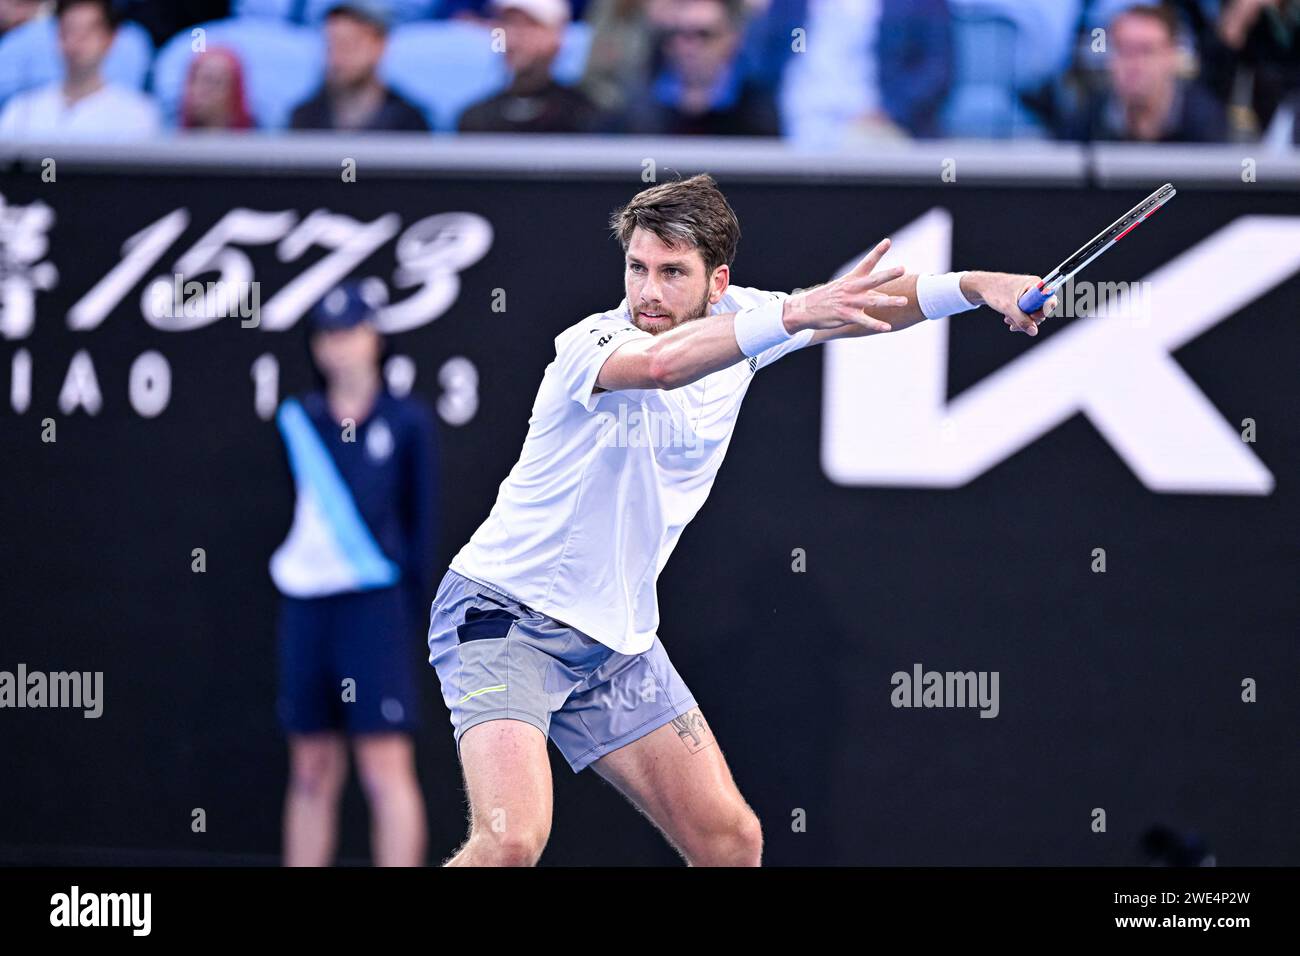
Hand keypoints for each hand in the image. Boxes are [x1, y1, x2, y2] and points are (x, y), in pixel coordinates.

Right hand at [784, 237, 908, 333]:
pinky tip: (887, 327)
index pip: (867, 263)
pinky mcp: (846, 316)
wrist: (804, 310)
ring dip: (889, 301)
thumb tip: (884, 297)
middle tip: (902, 268)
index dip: (877, 252)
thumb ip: (867, 293)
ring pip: (873, 301)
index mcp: (851, 279)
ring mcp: (849, 302)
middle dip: (888, 274)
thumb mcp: (845, 290)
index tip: (888, 241)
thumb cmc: (828, 299)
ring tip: (904, 301)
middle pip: (873, 279)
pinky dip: (876, 324)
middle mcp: (852, 288)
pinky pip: (864, 320)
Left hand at [971, 273, 1057, 336]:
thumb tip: (1034, 331)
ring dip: (1021, 321)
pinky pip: (1027, 314)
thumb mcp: (1007, 307)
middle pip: (1042, 311)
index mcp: (1036, 285)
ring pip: (1034, 315)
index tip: (1033, 317)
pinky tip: (1008, 320)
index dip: (1044, 312)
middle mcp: (1036, 289)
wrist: (982, 287)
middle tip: (1014, 322)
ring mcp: (1030, 296)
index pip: (1050, 300)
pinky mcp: (1024, 301)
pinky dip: (1018, 319)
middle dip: (1029, 320)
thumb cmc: (994, 291)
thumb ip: (1021, 319)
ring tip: (1008, 320)